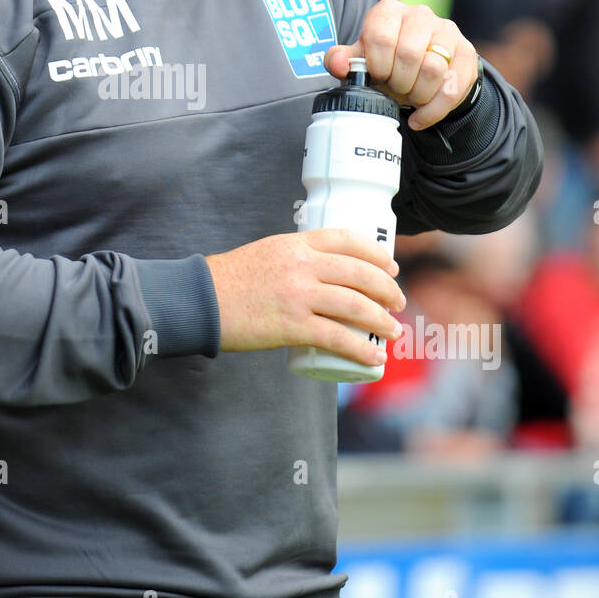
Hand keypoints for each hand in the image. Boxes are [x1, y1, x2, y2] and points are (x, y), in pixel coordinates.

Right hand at [205, 228, 405, 364]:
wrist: (200, 300)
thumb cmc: (229, 280)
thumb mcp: (267, 253)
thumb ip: (294, 260)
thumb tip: (322, 277)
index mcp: (295, 243)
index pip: (347, 239)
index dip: (376, 253)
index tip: (391, 268)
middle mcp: (301, 265)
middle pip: (360, 273)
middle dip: (387, 290)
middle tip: (398, 304)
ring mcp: (298, 295)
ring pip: (356, 305)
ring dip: (382, 321)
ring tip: (393, 332)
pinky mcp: (292, 325)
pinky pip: (338, 338)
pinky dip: (362, 349)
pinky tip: (374, 357)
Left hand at [323, 0, 477, 130]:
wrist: (419, 70)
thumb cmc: (385, 63)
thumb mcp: (361, 60)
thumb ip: (343, 60)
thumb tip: (338, 64)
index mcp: (389, 11)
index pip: (380, 37)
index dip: (377, 65)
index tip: (377, 76)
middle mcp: (420, 15)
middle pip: (409, 53)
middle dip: (398, 82)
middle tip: (395, 89)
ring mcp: (446, 32)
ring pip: (433, 69)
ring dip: (417, 94)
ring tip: (409, 97)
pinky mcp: (466, 53)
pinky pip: (453, 87)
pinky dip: (434, 110)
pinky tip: (421, 116)